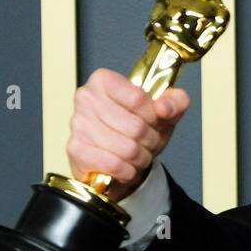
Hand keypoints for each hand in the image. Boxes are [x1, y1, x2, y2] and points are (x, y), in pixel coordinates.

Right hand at [66, 68, 189, 202]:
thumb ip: (175, 102)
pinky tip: (125, 166)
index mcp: (104, 80)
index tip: (153, 119)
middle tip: (147, 141)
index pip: (138, 98)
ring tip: (137, 153)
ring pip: (127, 148)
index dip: (154, 115)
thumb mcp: (165, 111)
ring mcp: (78, 124)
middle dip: (150, 139)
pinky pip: (114, 164)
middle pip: (135, 126)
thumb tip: (163, 107)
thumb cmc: (140, 128)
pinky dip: (127, 170)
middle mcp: (86, 97)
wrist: (120, 158)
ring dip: (141, 157)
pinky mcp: (76, 149)